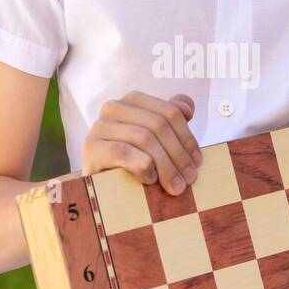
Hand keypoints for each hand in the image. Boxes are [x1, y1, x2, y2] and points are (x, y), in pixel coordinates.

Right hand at [82, 90, 201, 195]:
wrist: (102, 187)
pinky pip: (124, 152)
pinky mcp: (91, 148)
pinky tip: (150, 180)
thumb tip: (188, 108)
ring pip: (144, 138)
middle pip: (159, 125)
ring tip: (175, 186)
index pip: (170, 112)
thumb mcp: (155, 140)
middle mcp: (114, 108)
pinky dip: (142, 166)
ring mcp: (99, 127)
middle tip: (190, 178)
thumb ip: (171, 119)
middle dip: (178, 154)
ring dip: (165, 165)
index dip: (187, 137)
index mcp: (133, 101)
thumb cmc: (133, 163)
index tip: (197, 161)